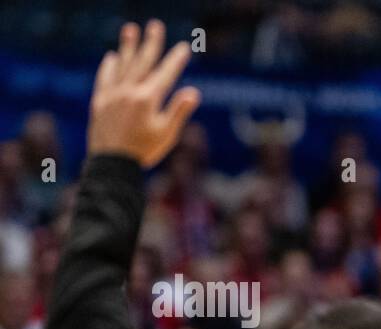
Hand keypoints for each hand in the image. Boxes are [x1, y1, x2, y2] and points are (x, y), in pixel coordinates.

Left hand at [87, 21, 200, 168]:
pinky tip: (112, 57)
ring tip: (131, 29)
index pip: (165, 73)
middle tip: (155, 26)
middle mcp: (129, 91)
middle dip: (151, 43)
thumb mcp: (167, 134)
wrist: (112, 164)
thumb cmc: (144, 151)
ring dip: (128, 46)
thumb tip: (194, 92)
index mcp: (148, 99)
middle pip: (142, 62)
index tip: (184, 47)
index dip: (175, 59)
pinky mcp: (100, 102)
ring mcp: (113, 95)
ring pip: (122, 65)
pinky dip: (109, 66)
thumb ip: (179, 110)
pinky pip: (105, 78)